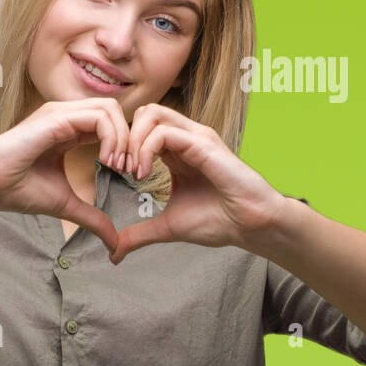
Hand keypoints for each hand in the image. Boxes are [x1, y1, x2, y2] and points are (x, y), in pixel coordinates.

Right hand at [0, 98, 128, 255]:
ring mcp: (60, 114)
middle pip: (116, 112)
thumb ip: (92, 218)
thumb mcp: (66, 204)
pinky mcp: (56, 118)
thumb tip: (114, 243)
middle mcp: (66, 116)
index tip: (127, 175)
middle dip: (131, 140)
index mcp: (68, 130)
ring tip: (116, 166)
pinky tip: (106, 162)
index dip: (126, 147)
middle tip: (128, 170)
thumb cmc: (18, 190)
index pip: (110, 124)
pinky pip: (99, 116)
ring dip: (123, 138)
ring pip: (111, 109)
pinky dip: (112, 137)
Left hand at [109, 103, 287, 264]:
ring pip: (150, 114)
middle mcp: (186, 138)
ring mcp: (195, 138)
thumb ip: (139, 234)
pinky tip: (142, 174)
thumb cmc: (218, 221)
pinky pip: (163, 132)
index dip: (122, 146)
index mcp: (177, 151)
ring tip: (131, 171)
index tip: (116, 173)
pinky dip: (144, 149)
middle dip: (122, 137)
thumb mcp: (167, 227)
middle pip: (144, 112)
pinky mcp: (203, 144)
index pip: (141, 127)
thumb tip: (114, 253)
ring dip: (131, 141)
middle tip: (119, 168)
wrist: (250, 226)